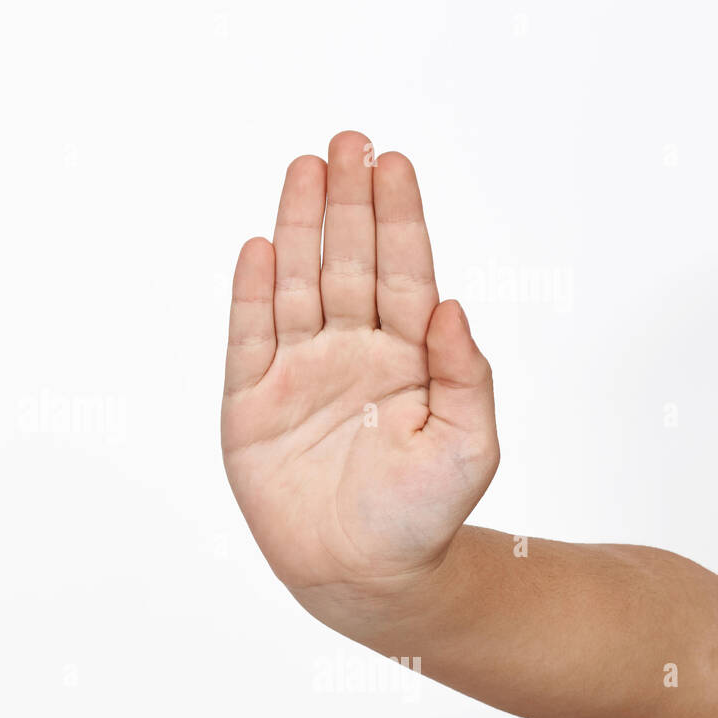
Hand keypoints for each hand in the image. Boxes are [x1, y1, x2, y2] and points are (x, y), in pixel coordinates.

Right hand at [221, 132, 498, 596]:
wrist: (363, 575)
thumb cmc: (423, 514)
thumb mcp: (469, 445)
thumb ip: (465, 374)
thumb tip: (451, 306)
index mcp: (407, 357)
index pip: (402, 272)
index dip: (397, 218)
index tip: (392, 164)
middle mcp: (351, 353)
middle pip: (346, 263)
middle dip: (346, 203)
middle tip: (346, 142)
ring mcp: (298, 374)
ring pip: (296, 285)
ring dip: (298, 229)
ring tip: (302, 171)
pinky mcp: (251, 404)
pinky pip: (249, 338)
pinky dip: (251, 294)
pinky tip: (258, 248)